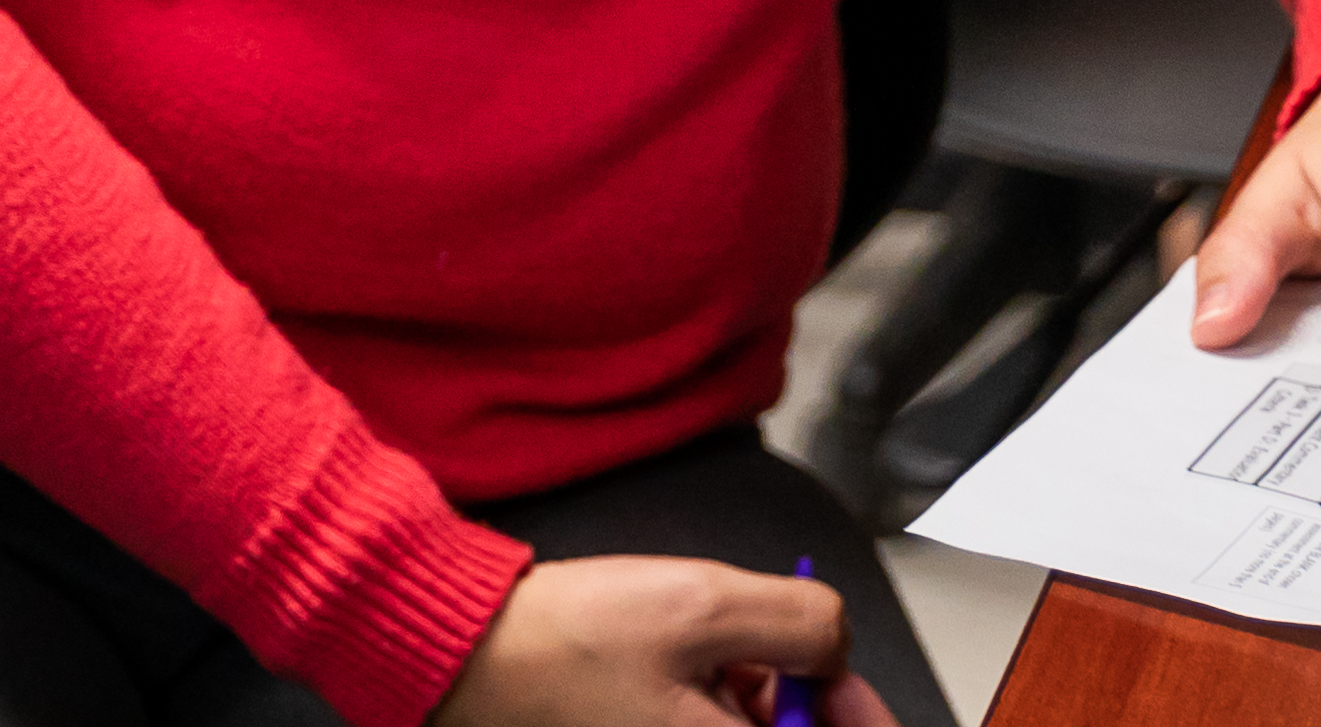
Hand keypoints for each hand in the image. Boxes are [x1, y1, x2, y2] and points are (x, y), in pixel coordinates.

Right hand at [423, 556, 896, 726]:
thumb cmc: (566, 644)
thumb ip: (799, 620)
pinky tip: (678, 657)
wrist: (472, 655)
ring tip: (697, 640)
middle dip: (794, 691)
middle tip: (756, 640)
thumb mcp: (703, 605)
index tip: (830, 664)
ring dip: (751, 688)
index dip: (849, 708)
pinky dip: (715, 694)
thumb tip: (833, 645)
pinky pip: (706, 725)